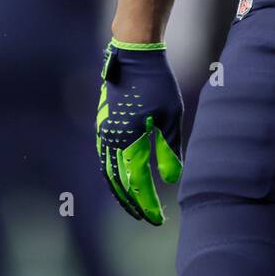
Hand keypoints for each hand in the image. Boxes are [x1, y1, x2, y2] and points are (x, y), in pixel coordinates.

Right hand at [96, 39, 183, 223]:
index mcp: (127, 141)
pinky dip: (115, 173)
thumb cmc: (156, 84)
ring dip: (121, 191)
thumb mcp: (170, 118)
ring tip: (135, 204)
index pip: (135, 184)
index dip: (146, 204)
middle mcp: (109, 141)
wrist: (134, 55)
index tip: (157, 220)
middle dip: (133, 203)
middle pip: (118, 183)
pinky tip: (125, 177)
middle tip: (147, 217)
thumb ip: (169, 151)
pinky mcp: (104, 124)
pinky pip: (106, 158)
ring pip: (109, 172)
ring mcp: (103, 132)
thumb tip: (170, 181)